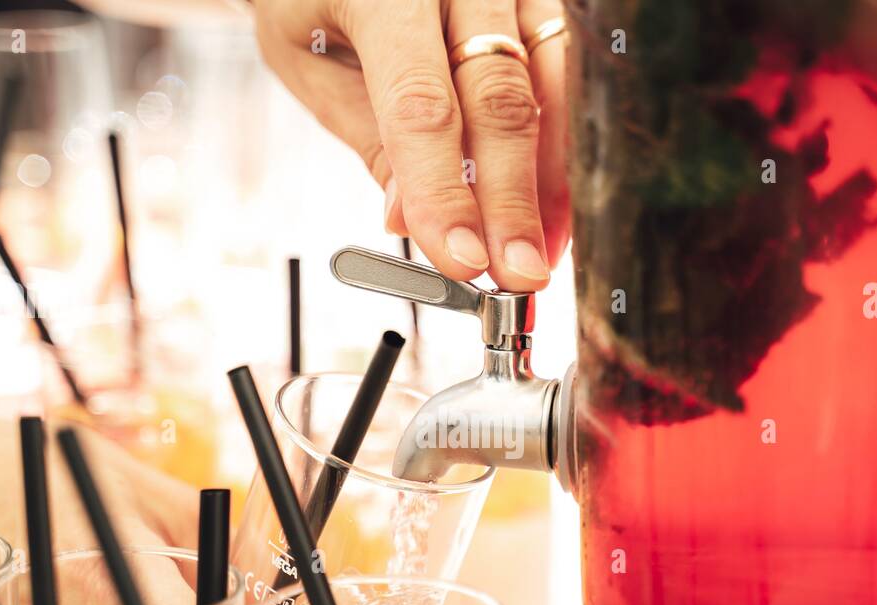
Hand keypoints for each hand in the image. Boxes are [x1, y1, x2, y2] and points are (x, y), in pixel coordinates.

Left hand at [255, 0, 569, 290]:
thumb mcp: (310, 58)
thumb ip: (367, 131)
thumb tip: (410, 219)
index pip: (422, 104)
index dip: (445, 190)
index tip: (462, 259)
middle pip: (500, 100)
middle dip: (512, 201)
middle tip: (517, 274)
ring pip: (550, 88)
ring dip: (550, 183)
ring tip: (540, 252)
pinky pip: (567, 75)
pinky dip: (564, 148)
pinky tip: (555, 204)